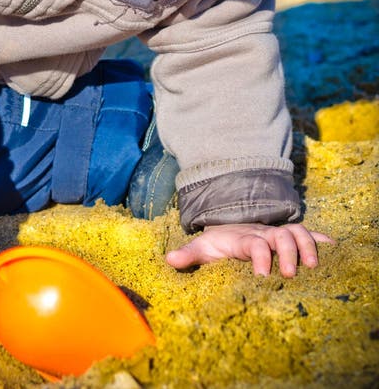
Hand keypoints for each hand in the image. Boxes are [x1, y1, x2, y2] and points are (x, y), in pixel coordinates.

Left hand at [166, 223, 334, 276]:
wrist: (231, 227)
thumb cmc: (218, 243)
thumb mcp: (202, 247)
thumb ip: (189, 254)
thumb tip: (168, 259)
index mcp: (242, 238)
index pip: (253, 243)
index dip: (259, 256)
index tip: (262, 276)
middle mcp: (263, 233)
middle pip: (280, 235)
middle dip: (287, 252)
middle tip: (290, 274)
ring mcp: (279, 234)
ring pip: (298, 232)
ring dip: (307, 246)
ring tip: (313, 267)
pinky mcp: (291, 238)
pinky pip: (310, 234)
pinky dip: (322, 240)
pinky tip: (334, 249)